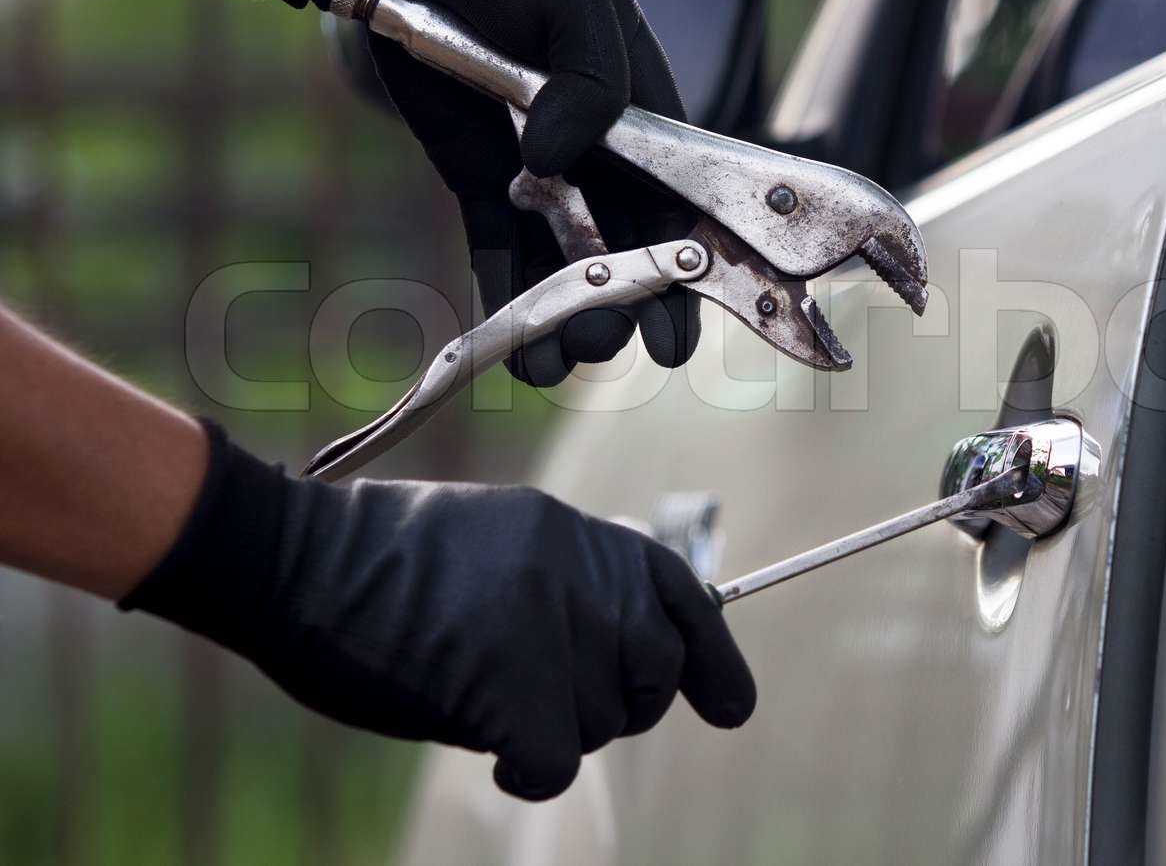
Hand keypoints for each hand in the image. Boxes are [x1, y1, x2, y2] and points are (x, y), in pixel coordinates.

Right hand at [121, 423, 755, 799]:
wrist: (298, 559)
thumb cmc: (383, 561)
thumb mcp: (501, 542)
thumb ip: (573, 582)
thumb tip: (633, 646)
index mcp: (581, 534)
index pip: (682, 597)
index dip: (710, 659)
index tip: (729, 706)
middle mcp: (583, 572)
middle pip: (652, 674)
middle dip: (616, 705)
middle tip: (545, 700)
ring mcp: (551, 623)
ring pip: (601, 725)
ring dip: (553, 730)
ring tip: (480, 692)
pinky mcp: (511, 681)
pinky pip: (555, 763)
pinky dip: (524, 769)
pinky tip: (484, 742)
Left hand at [280, 0, 698, 386]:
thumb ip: (586, 78)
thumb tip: (560, 160)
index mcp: (646, 113)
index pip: (684, 206)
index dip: (687, 274)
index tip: (675, 335)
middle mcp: (607, 155)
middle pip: (631, 250)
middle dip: (623, 307)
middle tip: (603, 343)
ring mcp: (546, 175)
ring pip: (568, 266)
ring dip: (564, 320)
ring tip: (547, 363)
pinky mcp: (485, 185)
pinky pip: (504, 256)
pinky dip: (507, 304)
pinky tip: (510, 353)